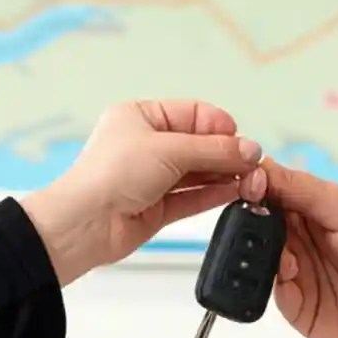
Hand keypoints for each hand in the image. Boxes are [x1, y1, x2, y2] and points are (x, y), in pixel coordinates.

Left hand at [20, 99, 264, 285]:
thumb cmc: (109, 175)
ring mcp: (152, 177)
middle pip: (199, 144)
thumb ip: (213, 150)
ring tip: (250, 178)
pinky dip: (215, 194)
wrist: (85, 223)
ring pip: (199, 172)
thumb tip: (249, 148)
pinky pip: (193, 197)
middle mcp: (146, 146)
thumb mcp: (168, 150)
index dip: (219, 126)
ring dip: (224, 175)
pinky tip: (236, 191)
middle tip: (252, 162)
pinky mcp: (158, 206)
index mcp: (140, 117)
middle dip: (226, 153)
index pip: (192, 114)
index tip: (241, 139)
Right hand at [238, 160, 337, 337]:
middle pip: (257, 226)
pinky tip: (289, 271)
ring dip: (259, 251)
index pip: (273, 192)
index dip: (257, 186)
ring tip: (275, 244)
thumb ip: (306, 190)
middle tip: (251, 212)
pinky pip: (272, 294)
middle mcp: (300, 241)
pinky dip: (273, 282)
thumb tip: (262, 167)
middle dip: (250, 219)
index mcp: (313, 211)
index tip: (248, 181)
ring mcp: (297, 275)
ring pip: (258, 259)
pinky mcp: (298, 308)